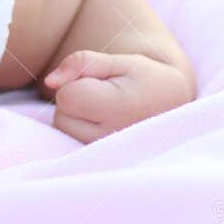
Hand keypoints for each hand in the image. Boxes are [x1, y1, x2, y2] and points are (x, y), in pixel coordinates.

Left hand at [43, 51, 193, 143]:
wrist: (173, 107)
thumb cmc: (144, 79)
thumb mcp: (118, 61)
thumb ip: (81, 62)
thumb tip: (49, 82)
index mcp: (118, 110)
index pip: (66, 97)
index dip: (76, 82)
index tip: (102, 82)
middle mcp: (112, 140)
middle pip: (61, 115)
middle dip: (74, 98)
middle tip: (105, 94)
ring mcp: (107, 156)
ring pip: (63, 130)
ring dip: (75, 115)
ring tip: (105, 108)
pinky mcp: (102, 163)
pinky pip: (70, 142)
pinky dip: (79, 129)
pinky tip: (101, 123)